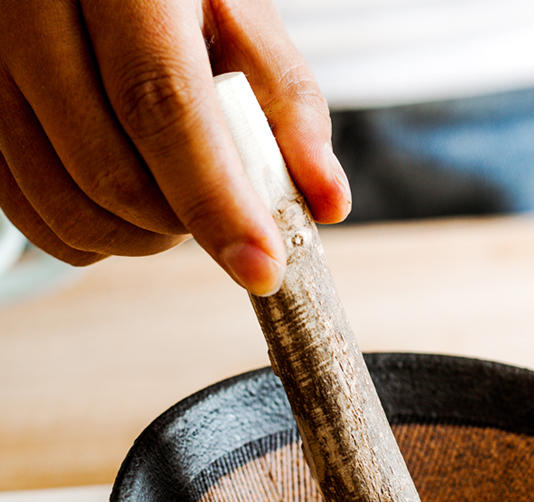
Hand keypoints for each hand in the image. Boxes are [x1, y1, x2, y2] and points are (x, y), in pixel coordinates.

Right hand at [0, 0, 350, 294]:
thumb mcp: (246, 26)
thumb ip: (290, 109)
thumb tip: (326, 202)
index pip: (163, 106)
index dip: (216, 202)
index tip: (261, 266)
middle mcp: (36, 13)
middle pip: (110, 172)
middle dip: (181, 226)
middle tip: (221, 212)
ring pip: (67, 208)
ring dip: (140, 239)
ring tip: (176, 201)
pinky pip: (31, 216)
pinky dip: (93, 239)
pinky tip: (128, 207)